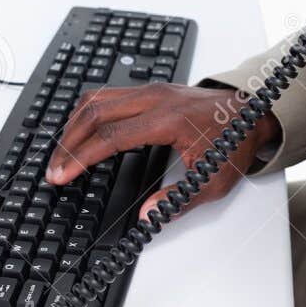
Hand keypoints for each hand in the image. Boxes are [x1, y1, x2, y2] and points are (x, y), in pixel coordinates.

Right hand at [46, 82, 278, 218]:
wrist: (251, 112)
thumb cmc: (233, 143)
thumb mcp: (213, 181)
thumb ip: (178, 200)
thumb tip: (146, 216)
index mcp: (168, 120)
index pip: (111, 136)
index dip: (81, 157)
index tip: (62, 174)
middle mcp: (155, 98)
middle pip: (95, 113)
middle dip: (68, 143)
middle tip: (54, 170)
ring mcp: (151, 90)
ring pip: (97, 98)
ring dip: (73, 125)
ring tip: (62, 153)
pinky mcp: (150, 90)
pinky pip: (108, 94)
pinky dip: (87, 113)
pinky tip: (81, 130)